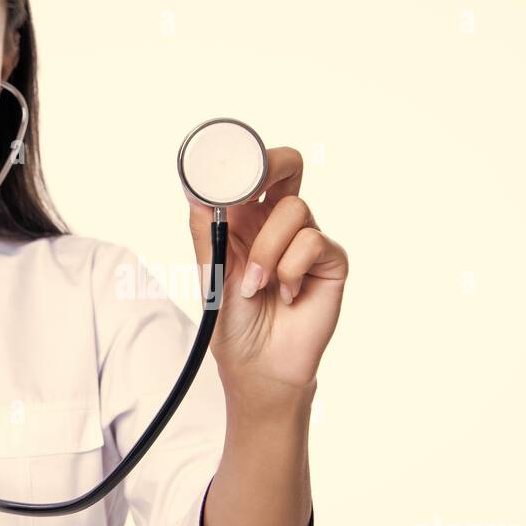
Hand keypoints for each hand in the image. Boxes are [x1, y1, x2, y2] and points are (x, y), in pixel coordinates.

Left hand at [185, 146, 348, 399]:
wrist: (257, 366)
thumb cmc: (233, 322)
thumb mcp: (209, 270)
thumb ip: (206, 227)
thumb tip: (194, 186)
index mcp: (245, 219)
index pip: (251, 172)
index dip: (243, 160)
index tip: (223, 166)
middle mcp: (278, 223)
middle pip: (288, 165)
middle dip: (273, 166)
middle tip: (255, 187)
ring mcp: (307, 240)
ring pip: (294, 209)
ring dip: (268, 251)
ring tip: (258, 286)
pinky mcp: (330, 261)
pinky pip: (313, 241)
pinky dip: (291, 270)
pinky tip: (288, 294)